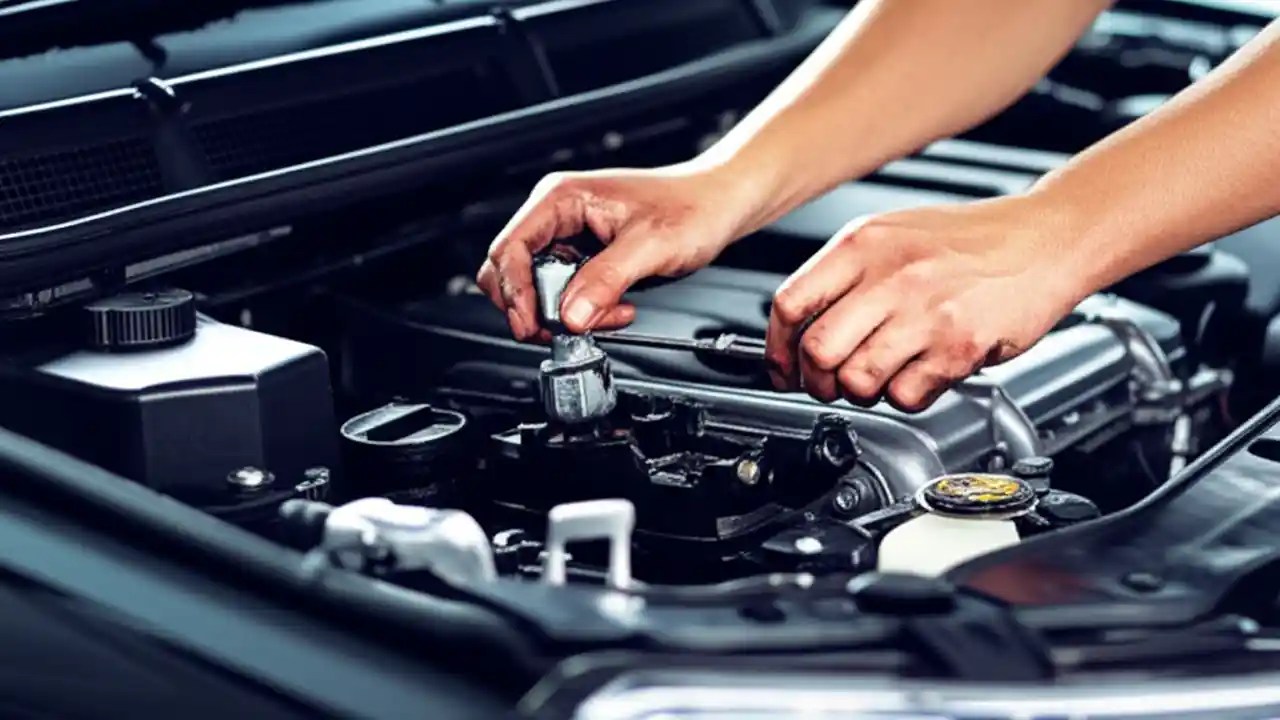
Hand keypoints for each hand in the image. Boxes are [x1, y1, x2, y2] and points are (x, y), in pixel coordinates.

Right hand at [476, 162, 751, 339]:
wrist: (718, 205)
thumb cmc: (691, 207)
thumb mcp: (649, 246)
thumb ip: (606, 280)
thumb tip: (570, 315)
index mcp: (561, 198)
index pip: (510, 248)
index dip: (514, 291)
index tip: (531, 323)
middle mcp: (557, 216)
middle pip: (512, 272)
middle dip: (536, 307)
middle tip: (563, 329)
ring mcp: (568, 238)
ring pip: (538, 289)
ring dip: (567, 313)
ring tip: (607, 313)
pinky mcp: (584, 259)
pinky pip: (565, 294)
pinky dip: (585, 311)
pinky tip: (615, 308)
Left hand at [766, 196, 1085, 410]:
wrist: (1045, 238)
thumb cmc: (969, 240)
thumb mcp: (892, 235)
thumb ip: (844, 275)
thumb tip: (798, 327)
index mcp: (862, 244)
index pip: (790, 305)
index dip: (779, 348)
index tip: (784, 368)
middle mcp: (890, 276)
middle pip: (818, 350)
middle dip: (816, 381)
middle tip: (829, 384)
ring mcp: (926, 312)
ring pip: (857, 380)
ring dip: (861, 392)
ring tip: (879, 378)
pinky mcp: (959, 345)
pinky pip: (906, 395)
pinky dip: (906, 396)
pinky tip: (918, 375)